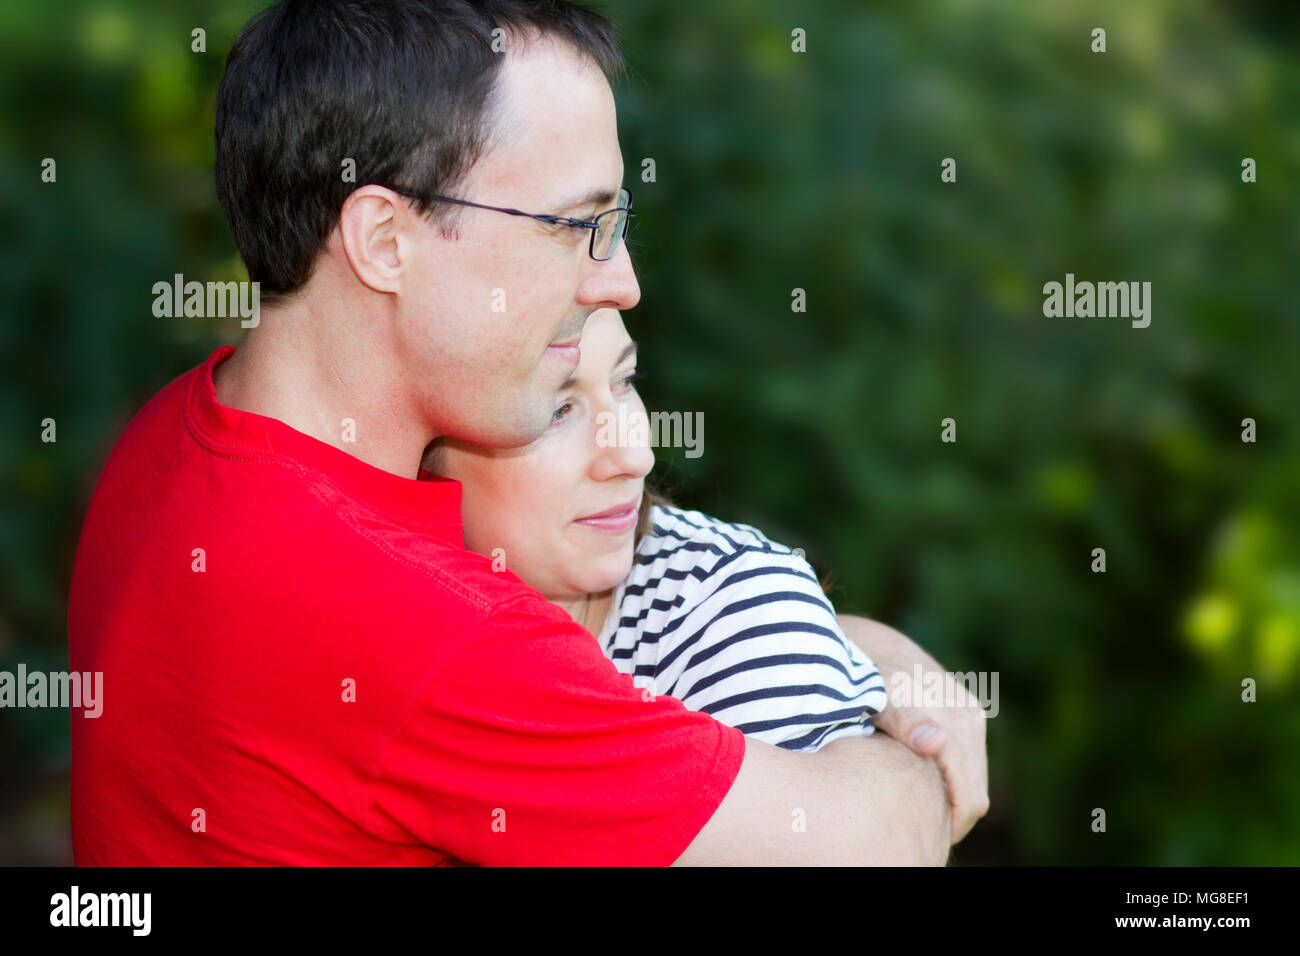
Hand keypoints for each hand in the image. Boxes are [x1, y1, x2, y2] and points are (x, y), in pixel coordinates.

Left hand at [837, 614, 989, 845]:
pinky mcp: (960, 712)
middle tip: (916, 834)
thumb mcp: (878, 694)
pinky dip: (949, 780)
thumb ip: (905, 718)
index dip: (949, 825)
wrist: (868, 642)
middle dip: (951, 817)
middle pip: (974, 792)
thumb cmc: (867, 674)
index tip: (922, 839)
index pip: (968, 797)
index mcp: (957, 721)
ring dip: (950, 798)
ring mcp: (968, 714)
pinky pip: (965, 760)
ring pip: (972, 778)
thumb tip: (933, 744)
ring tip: (917, 815)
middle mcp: (970, 718)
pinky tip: (920, 786)